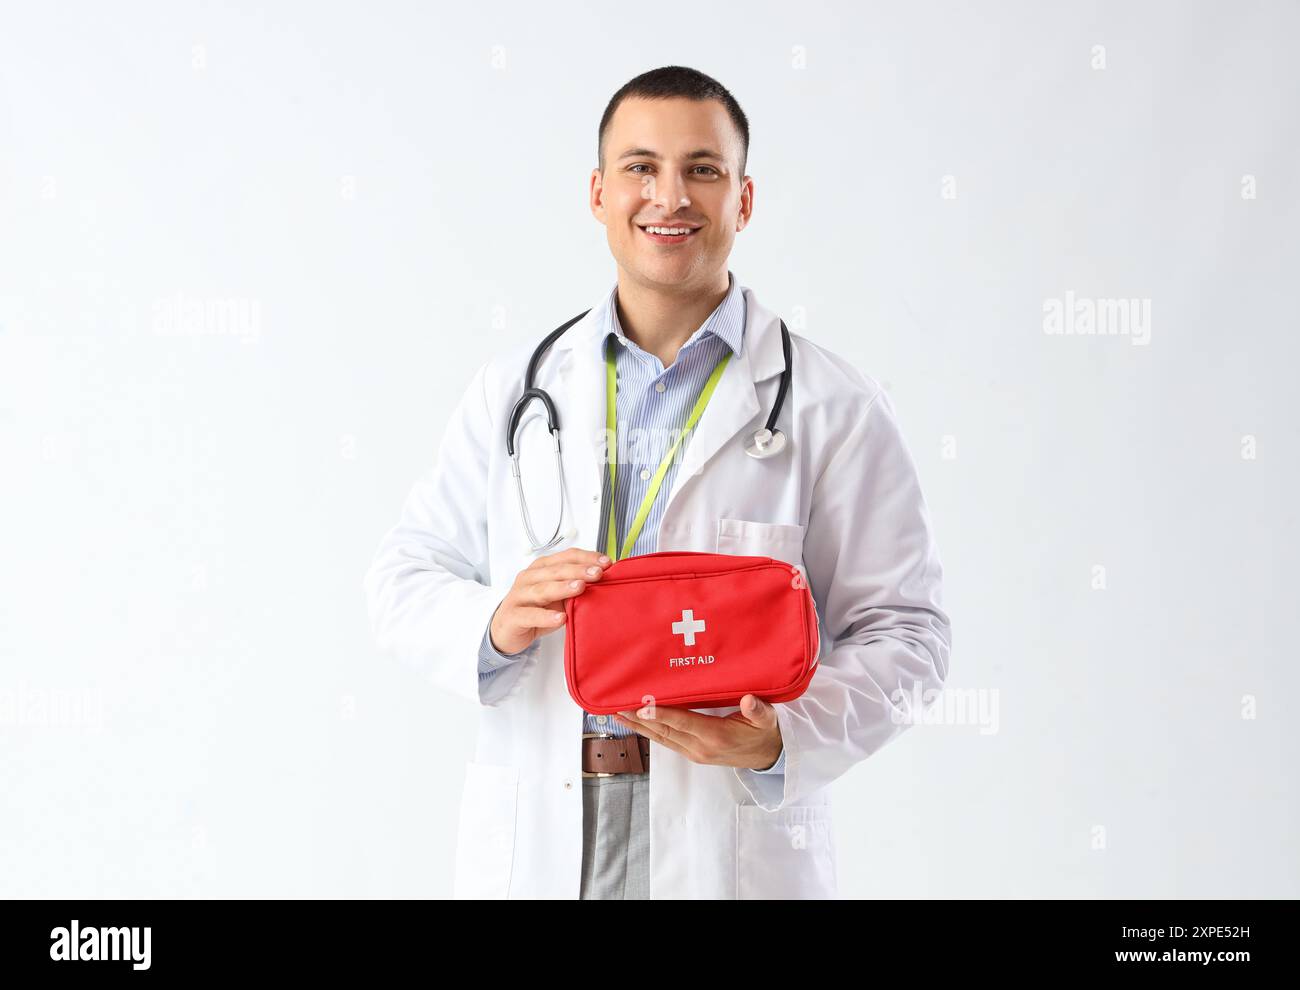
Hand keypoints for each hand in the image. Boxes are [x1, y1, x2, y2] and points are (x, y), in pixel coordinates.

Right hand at [488, 548, 612, 654]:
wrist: (506, 630)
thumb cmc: (535, 609)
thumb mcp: (557, 595)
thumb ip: (575, 586)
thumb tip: (605, 580)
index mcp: (541, 568)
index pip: (565, 557)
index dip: (586, 557)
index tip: (606, 562)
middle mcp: (529, 578)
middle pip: (555, 571)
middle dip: (578, 570)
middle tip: (597, 573)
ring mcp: (519, 596)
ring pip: (542, 589)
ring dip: (562, 587)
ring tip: (580, 588)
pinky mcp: (513, 616)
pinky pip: (530, 615)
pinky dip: (545, 617)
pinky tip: (560, 618)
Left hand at [612, 694, 782, 770]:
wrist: (768, 757)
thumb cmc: (764, 732)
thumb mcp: (767, 719)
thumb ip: (758, 710)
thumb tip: (749, 700)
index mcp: (716, 736)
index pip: (683, 723)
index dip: (661, 715)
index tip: (641, 708)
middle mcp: (701, 747)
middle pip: (664, 732)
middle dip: (639, 720)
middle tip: (617, 707)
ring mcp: (695, 753)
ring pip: (661, 739)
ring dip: (639, 728)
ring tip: (617, 715)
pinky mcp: (693, 754)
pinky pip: (666, 741)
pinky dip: (650, 732)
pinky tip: (637, 723)